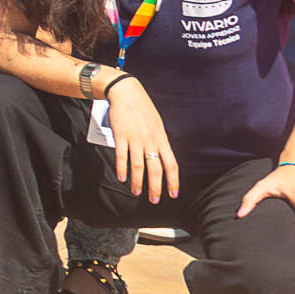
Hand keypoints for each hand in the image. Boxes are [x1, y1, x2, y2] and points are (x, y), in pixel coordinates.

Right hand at [105, 77, 179, 202]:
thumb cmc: (142, 109)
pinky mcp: (121, 136)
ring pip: (138, 166)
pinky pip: (122, 156)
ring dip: (138, 182)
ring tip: (137, 192)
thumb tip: (162, 159)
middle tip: (154, 200)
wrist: (127, 93)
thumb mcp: (157, 125)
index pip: (171, 164)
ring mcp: (135, 139)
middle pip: (155, 170)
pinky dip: (122, 169)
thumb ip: (159, 142)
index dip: (173, 181)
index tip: (173, 194)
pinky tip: (121, 178)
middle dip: (155, 188)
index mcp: (161, 139)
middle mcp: (150, 141)